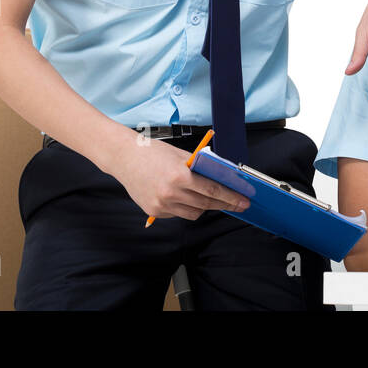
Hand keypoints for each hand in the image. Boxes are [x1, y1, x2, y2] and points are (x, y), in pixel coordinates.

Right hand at [108, 136, 251, 220]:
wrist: (124, 157)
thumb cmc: (153, 152)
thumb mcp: (182, 156)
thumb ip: (201, 167)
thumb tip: (222, 177)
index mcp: (180, 175)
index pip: (213, 190)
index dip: (231, 197)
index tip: (243, 200)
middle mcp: (171, 193)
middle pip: (206, 204)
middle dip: (225, 204)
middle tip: (238, 204)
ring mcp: (162, 204)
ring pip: (194, 213)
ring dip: (205, 207)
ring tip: (211, 199)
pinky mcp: (154, 212)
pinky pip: (178, 214)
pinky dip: (186, 208)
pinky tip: (185, 198)